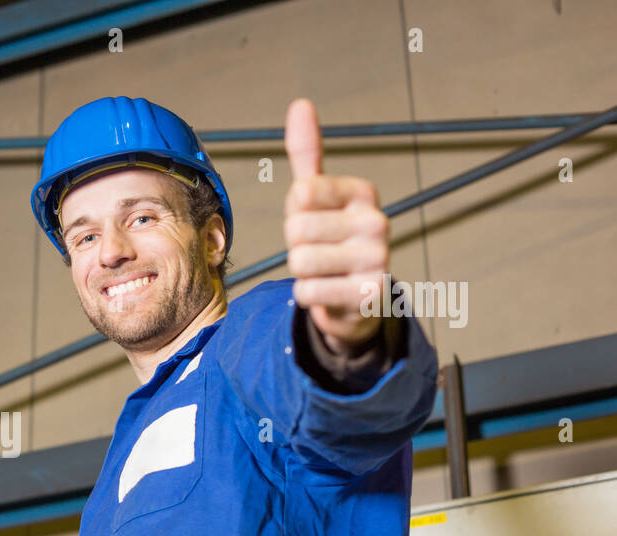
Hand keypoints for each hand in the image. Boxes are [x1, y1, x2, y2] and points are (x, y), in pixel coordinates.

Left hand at [283, 98, 387, 352]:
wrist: (356, 296)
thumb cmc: (330, 238)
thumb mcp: (318, 195)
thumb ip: (307, 154)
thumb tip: (300, 103)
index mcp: (363, 192)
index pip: (301, 193)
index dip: (294, 213)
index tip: (312, 219)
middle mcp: (377, 221)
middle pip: (297, 231)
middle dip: (295, 245)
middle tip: (316, 250)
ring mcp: (378, 259)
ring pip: (300, 262)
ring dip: (301, 272)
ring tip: (323, 271)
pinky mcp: (369, 295)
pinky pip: (309, 291)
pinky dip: (309, 295)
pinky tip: (329, 291)